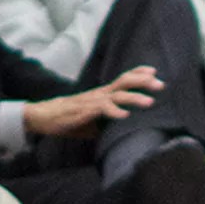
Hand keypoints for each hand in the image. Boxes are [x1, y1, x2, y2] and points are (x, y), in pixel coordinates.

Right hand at [19, 65, 163, 136]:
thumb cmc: (69, 119)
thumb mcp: (93, 120)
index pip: (123, 79)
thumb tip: (122, 132)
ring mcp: (92, 101)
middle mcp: (100, 94)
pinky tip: (125, 116)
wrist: (43, 116)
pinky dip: (114, 112)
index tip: (154, 72)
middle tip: (161, 85)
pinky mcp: (84, 111)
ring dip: (134, 98)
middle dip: (143, 82)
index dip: (138, 73)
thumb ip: (108, 122)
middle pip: (124, 82)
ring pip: (116, 95)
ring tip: (149, 102)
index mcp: (103, 94)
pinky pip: (101, 109)